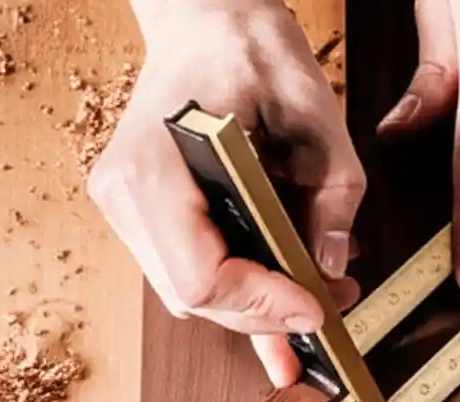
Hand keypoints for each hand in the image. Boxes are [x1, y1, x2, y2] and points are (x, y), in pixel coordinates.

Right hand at [89, 0, 364, 385]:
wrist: (203, 18)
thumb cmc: (244, 45)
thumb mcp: (312, 109)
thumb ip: (333, 190)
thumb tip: (331, 264)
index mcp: (154, 167)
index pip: (200, 278)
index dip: (261, 305)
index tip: (314, 307)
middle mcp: (126, 194)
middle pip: (194, 298)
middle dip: (266, 313)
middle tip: (329, 306)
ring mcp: (127, 207)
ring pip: (192, 292)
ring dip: (255, 303)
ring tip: (316, 291)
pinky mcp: (144, 212)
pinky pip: (190, 267)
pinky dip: (239, 281)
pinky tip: (282, 279)